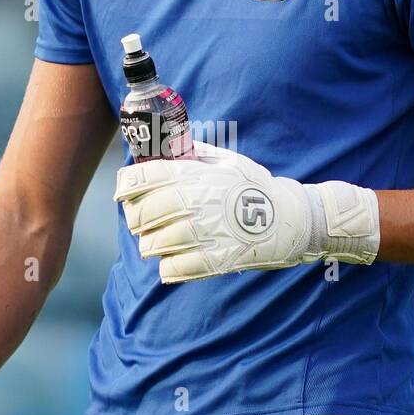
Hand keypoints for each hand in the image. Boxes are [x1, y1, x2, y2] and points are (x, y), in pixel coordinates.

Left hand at [114, 140, 378, 282]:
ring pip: (155, 243)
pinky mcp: (215, 260)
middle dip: (137, 219)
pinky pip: (174, 268)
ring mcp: (206, 232)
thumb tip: (165, 146)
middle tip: (142, 222)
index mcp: (196, 175)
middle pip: (144, 213)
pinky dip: (169, 267)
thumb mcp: (228, 161)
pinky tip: (172, 263)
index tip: (122, 192)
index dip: (127, 185)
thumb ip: (194, 154)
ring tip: (158, 243)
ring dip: (152, 244)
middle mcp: (197, 202)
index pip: (144, 177)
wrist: (290, 220)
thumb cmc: (256, 188)